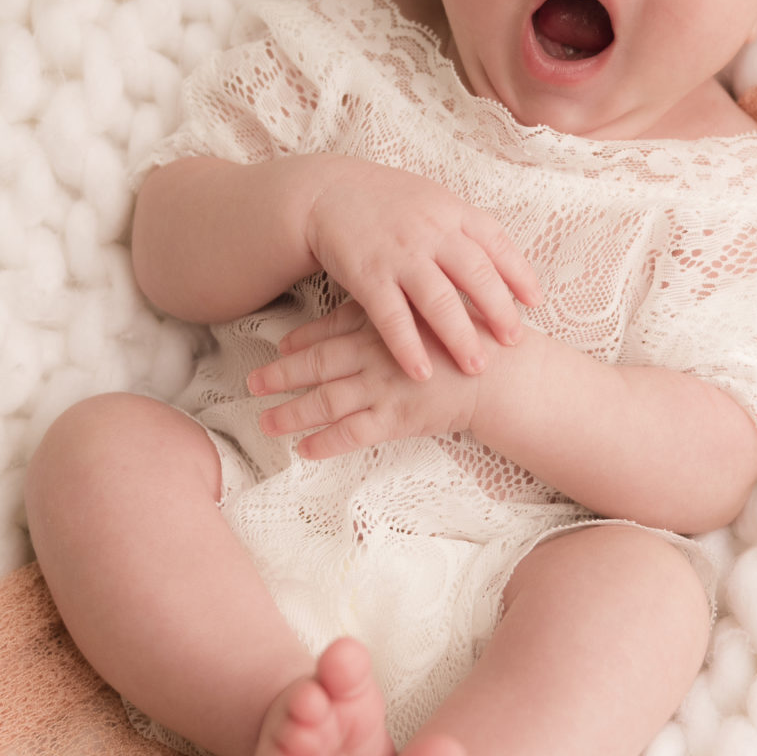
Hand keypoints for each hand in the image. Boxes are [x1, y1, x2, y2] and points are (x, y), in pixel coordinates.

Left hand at [249, 303, 521, 459]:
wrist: (505, 373)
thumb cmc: (475, 337)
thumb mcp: (435, 307)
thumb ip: (402, 307)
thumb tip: (370, 305)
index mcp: (382, 325)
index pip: (330, 332)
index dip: (300, 341)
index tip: (279, 347)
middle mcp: (374, 355)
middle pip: (316, 366)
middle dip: (280, 376)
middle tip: (252, 383)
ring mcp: (383, 388)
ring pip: (325, 402)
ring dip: (291, 412)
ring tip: (266, 422)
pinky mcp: (397, 419)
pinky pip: (351, 434)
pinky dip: (324, 442)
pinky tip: (304, 450)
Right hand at [299, 159, 541, 382]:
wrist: (326, 192)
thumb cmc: (387, 203)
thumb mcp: (432, 201)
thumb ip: (464, 230)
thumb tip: (505, 267)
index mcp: (451, 211)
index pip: (496, 243)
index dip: (519, 274)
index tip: (535, 302)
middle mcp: (431, 231)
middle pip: (476, 274)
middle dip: (499, 311)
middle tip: (514, 342)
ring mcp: (399, 253)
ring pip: (439, 301)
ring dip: (461, 337)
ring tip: (477, 367)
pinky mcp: (367, 275)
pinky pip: (392, 316)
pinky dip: (408, 346)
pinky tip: (422, 372)